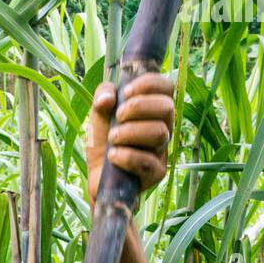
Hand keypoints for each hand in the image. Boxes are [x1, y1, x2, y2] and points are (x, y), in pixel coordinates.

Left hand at [86, 73, 175, 203]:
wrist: (97, 178)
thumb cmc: (102, 143)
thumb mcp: (98, 114)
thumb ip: (102, 96)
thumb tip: (108, 97)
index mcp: (153, 110)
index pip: (166, 87)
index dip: (149, 84)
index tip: (125, 93)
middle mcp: (163, 127)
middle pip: (166, 107)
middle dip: (138, 107)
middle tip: (117, 117)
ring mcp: (162, 150)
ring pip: (159, 133)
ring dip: (130, 132)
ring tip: (113, 139)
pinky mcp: (156, 172)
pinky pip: (148, 161)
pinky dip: (127, 156)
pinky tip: (113, 157)